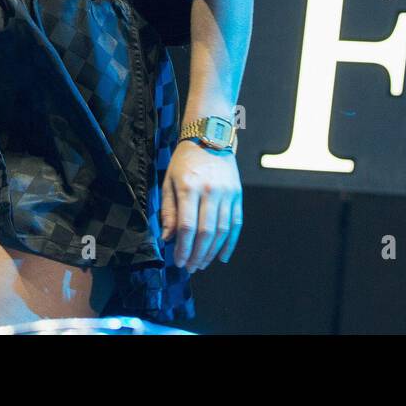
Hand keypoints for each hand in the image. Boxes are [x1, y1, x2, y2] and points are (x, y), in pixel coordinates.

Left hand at [160, 140, 242, 271]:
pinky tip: (222, 256)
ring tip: (202, 263)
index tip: (178, 261)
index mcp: (189, 187)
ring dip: (211, 252)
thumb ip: (169, 211)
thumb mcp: (169, 181)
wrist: (211, 138)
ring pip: (221, 231)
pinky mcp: (237, 195)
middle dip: (197, 254)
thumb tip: (167, 238)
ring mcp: (226, 194)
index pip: (187, 226)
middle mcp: (210, 191)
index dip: (182, 248)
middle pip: (205, 232)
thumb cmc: (185, 161)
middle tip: (190, 267)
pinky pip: (236, 224)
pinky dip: (230, 243)